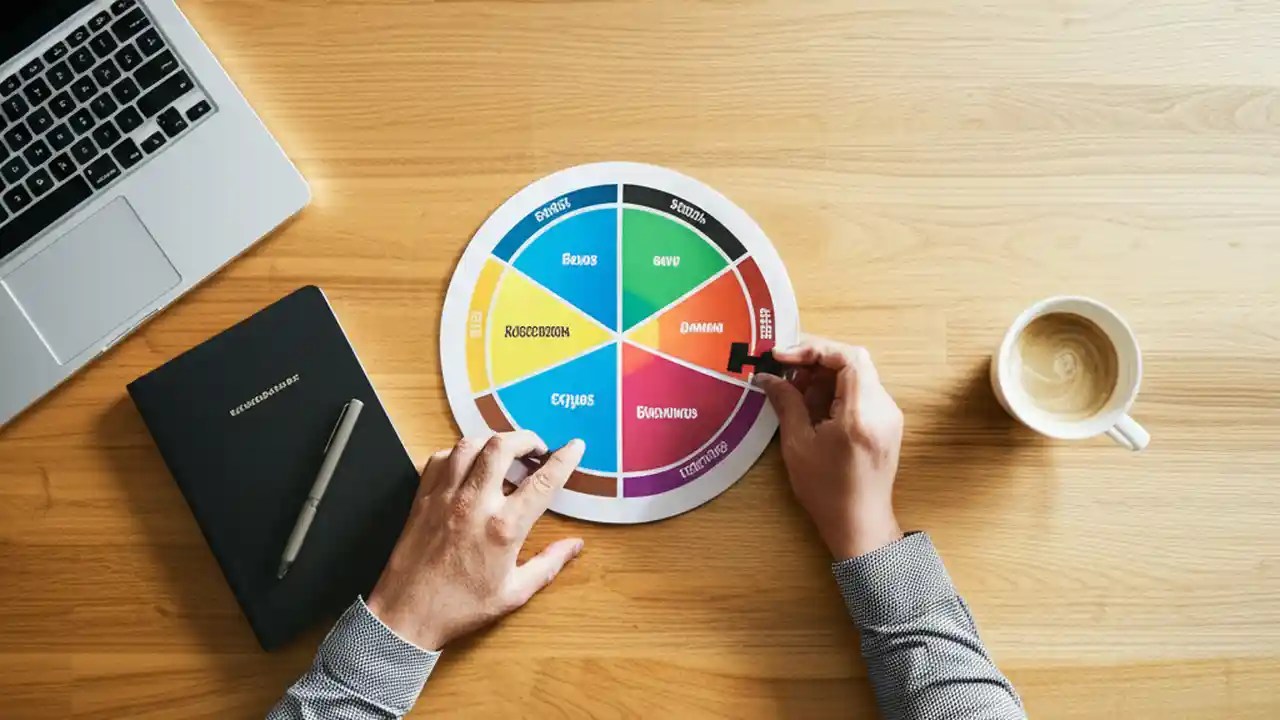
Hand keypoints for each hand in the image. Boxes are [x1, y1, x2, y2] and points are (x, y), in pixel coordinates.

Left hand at [366, 432, 585, 649]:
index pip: (542, 482)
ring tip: (504, 454)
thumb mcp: (514, 593)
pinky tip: (468, 466)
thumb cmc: (459, 607)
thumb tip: (575, 546)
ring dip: (492, 442)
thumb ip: (548, 564)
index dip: (564, 459)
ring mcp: (445, 497)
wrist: (407, 615)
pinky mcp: (422, 498)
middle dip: (526, 439)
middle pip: (502, 447)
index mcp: (503, 528)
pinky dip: (458, 454)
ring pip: (469, 445)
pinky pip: (440, 459)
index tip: (575, 447)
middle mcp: (474, 504)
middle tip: (536, 449)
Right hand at [756, 337, 904, 559]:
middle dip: (816, 360)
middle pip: (854, 361)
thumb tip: (767, 376)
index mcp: (861, 415)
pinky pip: (862, 390)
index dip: (813, 349)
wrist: (860, 522)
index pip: (847, 358)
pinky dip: (836, 389)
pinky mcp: (887, 422)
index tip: (782, 357)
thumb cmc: (825, 490)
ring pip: (858, 374)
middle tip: (785, 372)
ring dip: (824, 374)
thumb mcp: (797, 445)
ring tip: (796, 391)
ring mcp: (889, 414)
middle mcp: (883, 408)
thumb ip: (786, 403)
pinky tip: (814, 404)